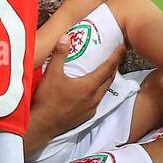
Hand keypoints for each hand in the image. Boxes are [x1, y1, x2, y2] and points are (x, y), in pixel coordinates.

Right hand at [24, 36, 123, 152]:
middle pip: (109, 80)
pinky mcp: (85, 117)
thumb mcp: (52, 73)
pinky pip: (96, 101)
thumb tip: (65, 37)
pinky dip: (98, 92)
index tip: (121, 48)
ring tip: (104, 71)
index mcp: (89, 86)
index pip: (108, 68)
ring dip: (106, 80)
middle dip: (113, 67)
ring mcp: (90, 109)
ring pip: (103, 92)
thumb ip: (60, 54)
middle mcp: (94, 98)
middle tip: (115, 57)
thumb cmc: (47, 99)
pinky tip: (91, 89)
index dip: (115, 57)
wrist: (42, 125)